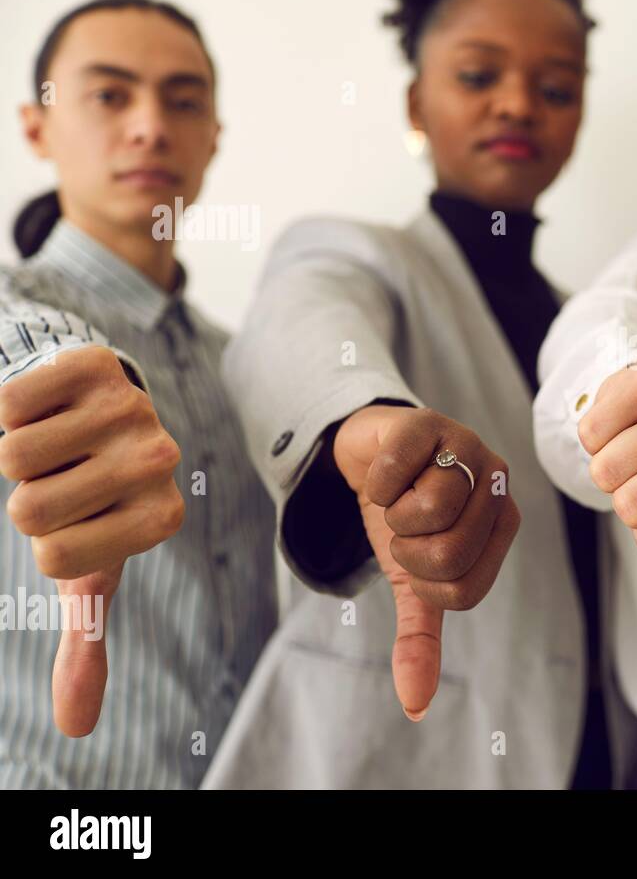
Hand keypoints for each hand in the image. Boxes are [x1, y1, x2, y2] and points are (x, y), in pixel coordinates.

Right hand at [0, 345, 183, 736]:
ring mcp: (134, 410)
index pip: (54, 558)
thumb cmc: (95, 503)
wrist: (105, 414)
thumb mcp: (93, 568)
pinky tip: (52, 409)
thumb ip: (89, 642)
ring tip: (63, 447)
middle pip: (28, 508)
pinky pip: (7, 403)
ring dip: (19, 453)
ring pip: (12, 455)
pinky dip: (11, 409)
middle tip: (65, 482)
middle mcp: (160, 462)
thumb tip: (76, 729)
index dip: (45, 543)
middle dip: (27, 498)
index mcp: (161, 519)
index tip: (79, 523)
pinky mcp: (97, 368)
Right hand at [333, 405, 518, 719]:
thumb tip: (415, 708)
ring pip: (428, 509)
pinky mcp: (428, 422)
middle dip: (406, 550)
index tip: (414, 558)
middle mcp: (497, 483)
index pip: (463, 589)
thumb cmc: (404, 516)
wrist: (372, 454)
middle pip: (450, 553)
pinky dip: (374, 480)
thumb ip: (420, 638)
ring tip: (397, 495)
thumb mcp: (410, 582)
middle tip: (402, 526)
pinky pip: (395, 471)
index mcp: (503, 526)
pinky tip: (385, 469)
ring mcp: (467, 446)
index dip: (423, 584)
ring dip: (391, 511)